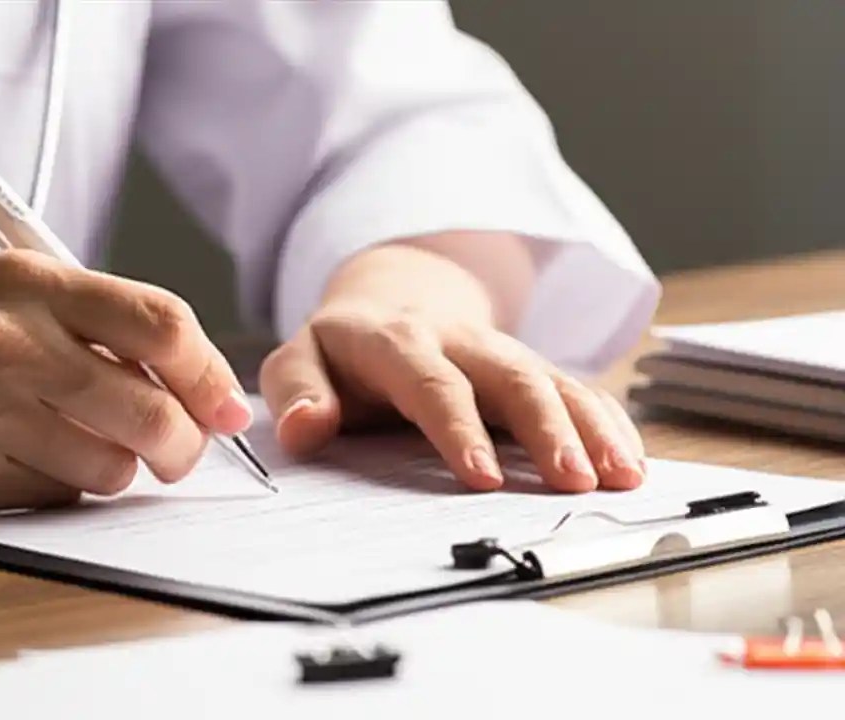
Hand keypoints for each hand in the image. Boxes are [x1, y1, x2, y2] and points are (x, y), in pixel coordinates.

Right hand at [0, 251, 251, 508]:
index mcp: (27, 280)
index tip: (227, 405)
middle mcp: (9, 340)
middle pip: (153, 411)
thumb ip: (91, 323)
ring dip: (115, 469)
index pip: (163, 323)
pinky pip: (54, 496)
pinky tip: (21, 458)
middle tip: (177, 450)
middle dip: (183, 444)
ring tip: (74, 443)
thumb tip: (190, 383)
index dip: (211, 373)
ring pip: (110, 467)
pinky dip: (59, 487)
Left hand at [259, 234, 644, 492]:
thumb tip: (304, 426)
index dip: (458, 428)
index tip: (480, 476)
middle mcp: (459, 342)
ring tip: (622, 475)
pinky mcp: (530, 370)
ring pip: (555, 381)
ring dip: (591, 427)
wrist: (390, 299)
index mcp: (398, 341)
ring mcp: (502, 354)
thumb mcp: (300, 359)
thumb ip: (297, 390)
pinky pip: (577, 389)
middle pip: (511, 377)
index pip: (431, 383)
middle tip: (574, 479)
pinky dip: (608, 422)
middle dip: (547, 427)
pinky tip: (631, 459)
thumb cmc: (342, 349)